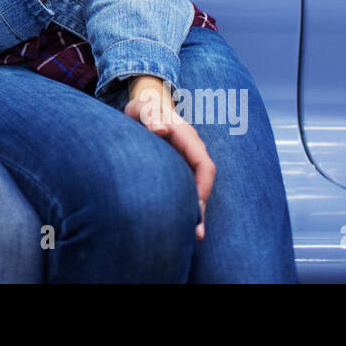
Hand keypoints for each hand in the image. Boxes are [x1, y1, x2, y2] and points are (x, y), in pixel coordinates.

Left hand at [125, 75, 215, 240]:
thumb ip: (148, 115)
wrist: (144, 108)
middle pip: (204, 182)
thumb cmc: (141, 109)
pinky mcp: (180, 167)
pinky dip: (186, 205)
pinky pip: (187, 188)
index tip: (196, 207)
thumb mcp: (140, 109)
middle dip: (202, 208)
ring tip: (191, 237)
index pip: (204, 164)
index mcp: (187, 137)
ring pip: (196, 188)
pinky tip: (176, 224)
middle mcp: (192, 150)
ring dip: (195, 211)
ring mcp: (187, 159)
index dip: (204, 186)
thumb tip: (160, 128)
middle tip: (196, 234)